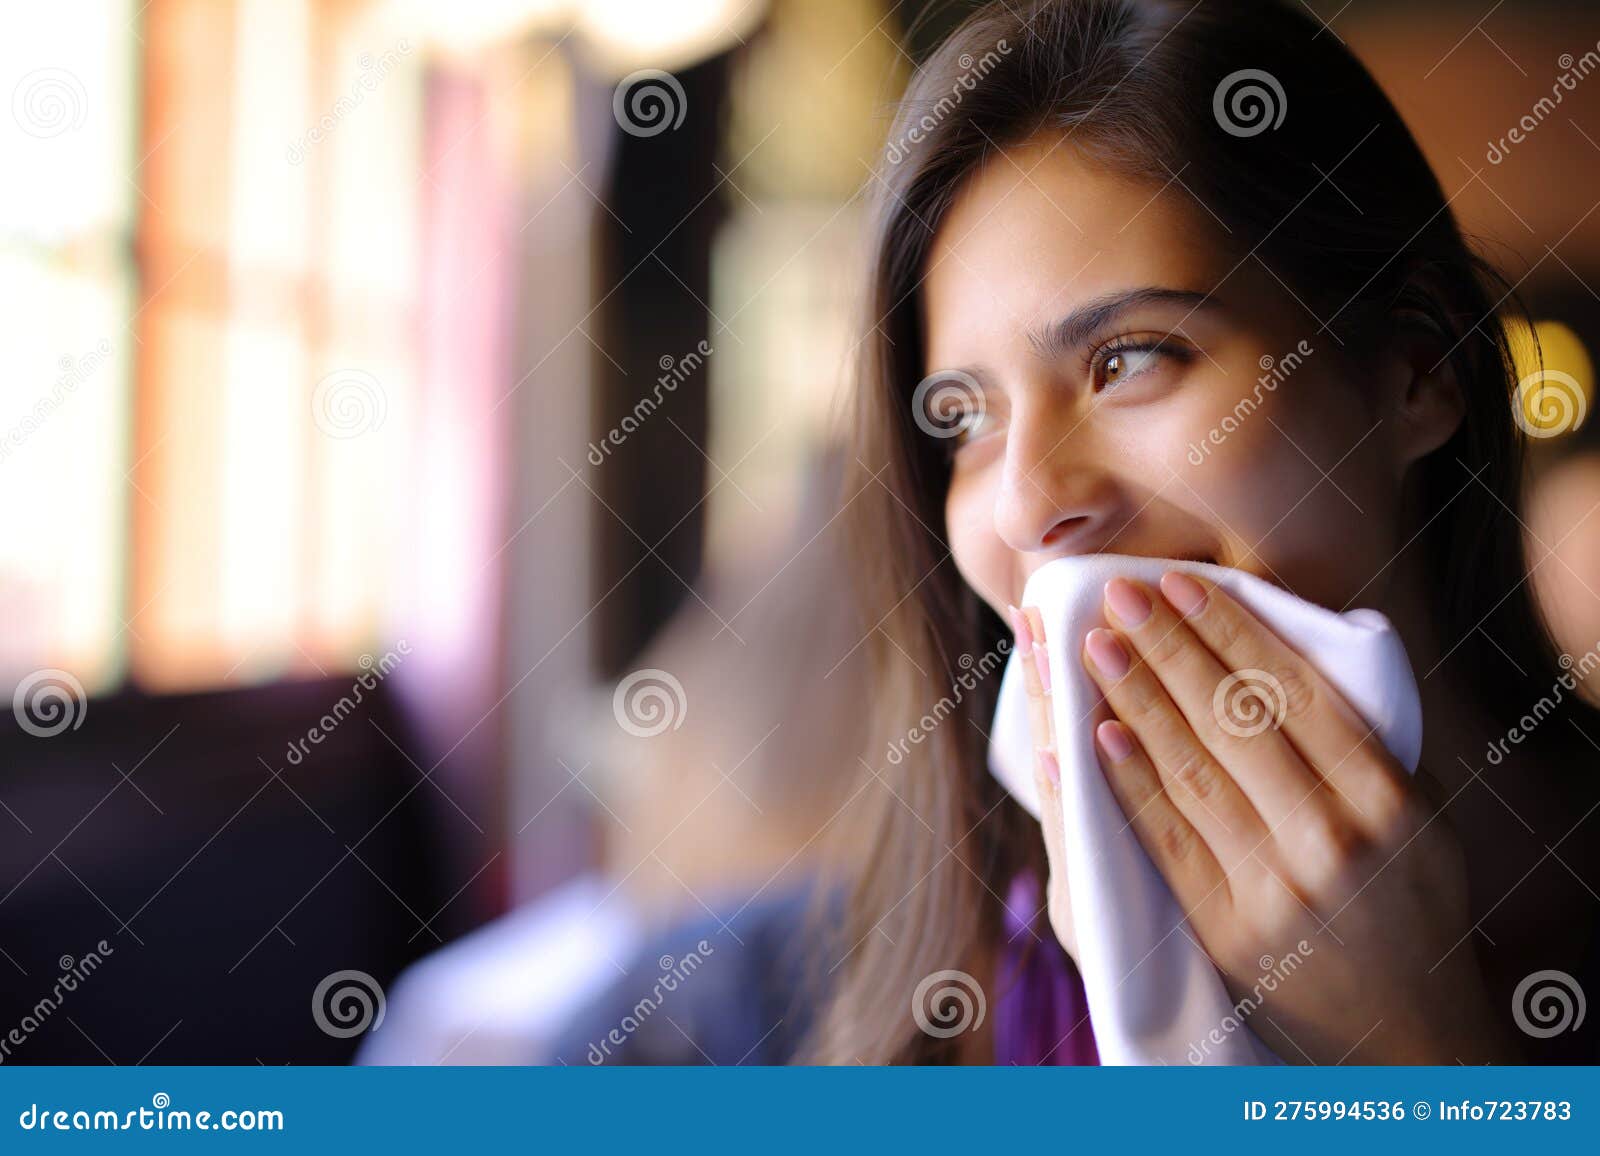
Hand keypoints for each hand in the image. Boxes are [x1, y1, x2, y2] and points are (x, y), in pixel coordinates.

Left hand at [1012, 572, 1517, 1063]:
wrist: (1409, 1033)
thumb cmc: (1406, 904)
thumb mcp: (1418, 818)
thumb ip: (1356, 745)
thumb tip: (1277, 648)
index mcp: (1387, 798)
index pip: (1294, 691)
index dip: (1231, 631)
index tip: (1180, 583)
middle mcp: (1334, 839)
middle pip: (1234, 720)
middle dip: (1169, 648)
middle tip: (1119, 595)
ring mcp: (1278, 889)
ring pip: (1193, 772)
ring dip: (1136, 699)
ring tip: (1094, 645)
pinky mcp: (1228, 932)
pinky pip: (1169, 841)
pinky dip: (1130, 782)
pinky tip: (1097, 732)